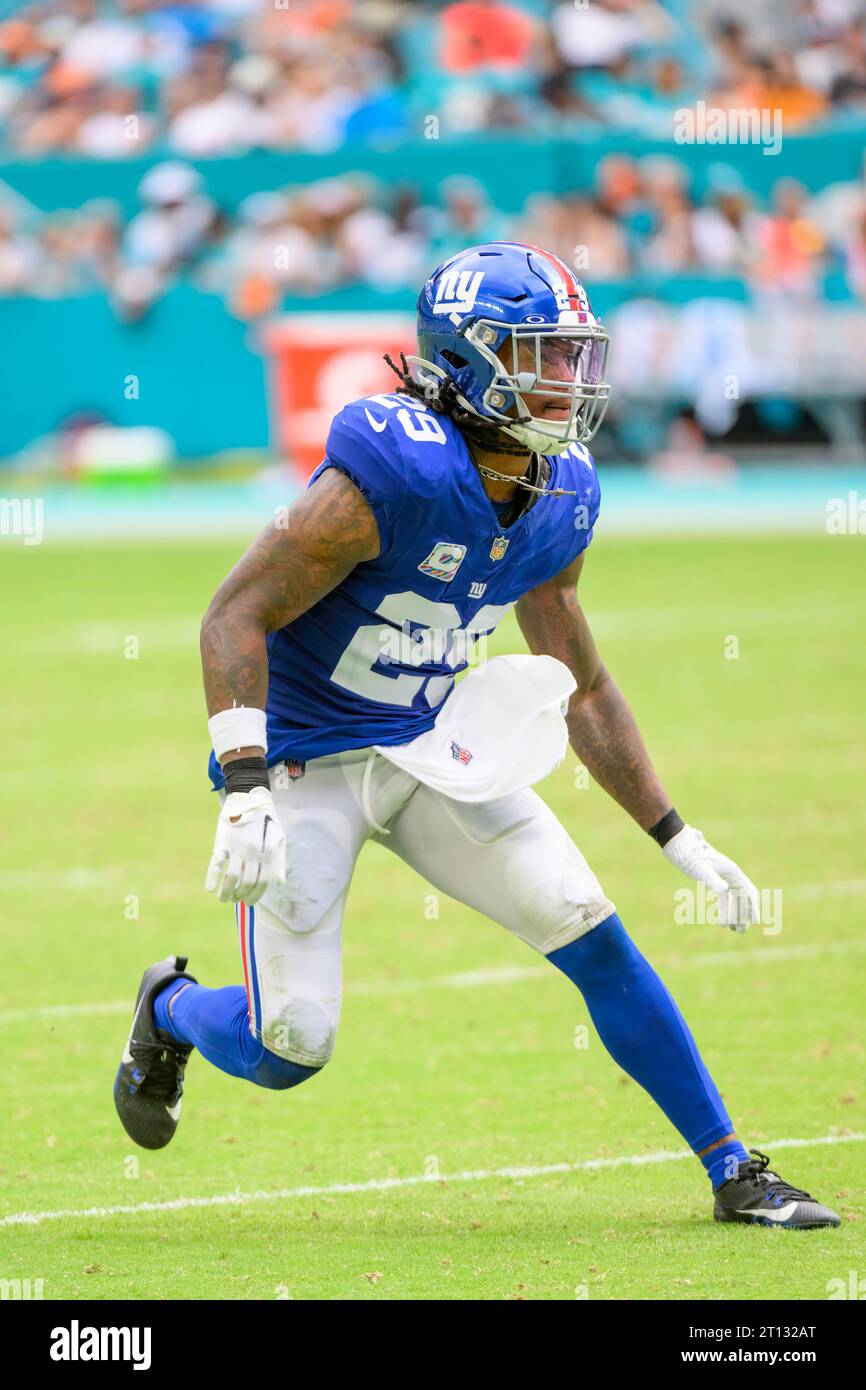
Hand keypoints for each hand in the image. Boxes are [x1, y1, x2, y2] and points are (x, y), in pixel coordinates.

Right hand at [205, 786, 285, 904]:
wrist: (249, 798)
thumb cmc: (266, 820)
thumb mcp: (279, 839)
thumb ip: (279, 861)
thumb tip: (279, 883)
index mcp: (268, 853)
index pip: (263, 882)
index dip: (256, 895)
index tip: (249, 903)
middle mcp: (254, 852)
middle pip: (247, 882)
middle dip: (241, 896)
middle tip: (236, 901)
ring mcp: (237, 847)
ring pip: (232, 877)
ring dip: (227, 892)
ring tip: (224, 899)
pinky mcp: (223, 841)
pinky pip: (216, 863)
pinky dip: (212, 877)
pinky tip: (209, 888)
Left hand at [662, 824, 758, 931]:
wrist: (678, 844)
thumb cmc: (690, 855)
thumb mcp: (701, 868)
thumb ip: (712, 879)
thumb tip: (723, 890)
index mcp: (732, 872)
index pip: (749, 892)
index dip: (753, 908)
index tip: (755, 922)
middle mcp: (730, 875)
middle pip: (743, 898)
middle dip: (744, 915)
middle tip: (741, 931)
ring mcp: (722, 877)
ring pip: (734, 900)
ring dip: (735, 915)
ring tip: (735, 931)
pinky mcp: (713, 879)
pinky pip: (724, 898)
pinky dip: (725, 910)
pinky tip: (722, 922)